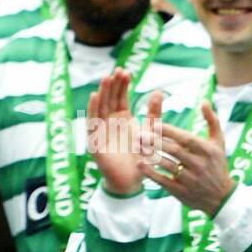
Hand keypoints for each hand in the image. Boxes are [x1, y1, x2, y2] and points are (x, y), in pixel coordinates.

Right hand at [86, 70, 159, 197]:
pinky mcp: (95, 141)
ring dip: (102, 92)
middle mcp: (110, 121)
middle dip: (112, 84)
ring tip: (106, 78)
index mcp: (122, 118)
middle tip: (117, 70)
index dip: (122, 84)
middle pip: (109, 98)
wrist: (131, 181)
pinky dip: (92, 109)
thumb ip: (154, 113)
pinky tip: (95, 96)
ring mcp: (101, 130)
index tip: (126, 71)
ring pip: (100, 107)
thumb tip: (159, 91)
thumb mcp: (150, 132)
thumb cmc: (140, 158)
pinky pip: (92, 122)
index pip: (121, 97)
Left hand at [138, 102, 234, 215]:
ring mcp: (191, 180)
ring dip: (151, 155)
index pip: (186, 139)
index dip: (170, 131)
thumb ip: (212, 120)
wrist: (222, 198)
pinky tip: (140, 164)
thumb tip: (204, 101)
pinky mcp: (182, 192)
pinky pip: (164, 181)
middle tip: (138, 133)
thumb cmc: (218, 165)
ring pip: (168, 165)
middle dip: (156, 141)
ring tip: (136, 146)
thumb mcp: (219, 142)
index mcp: (207, 151)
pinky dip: (152, 173)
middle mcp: (199, 165)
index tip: (154, 124)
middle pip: (174, 150)